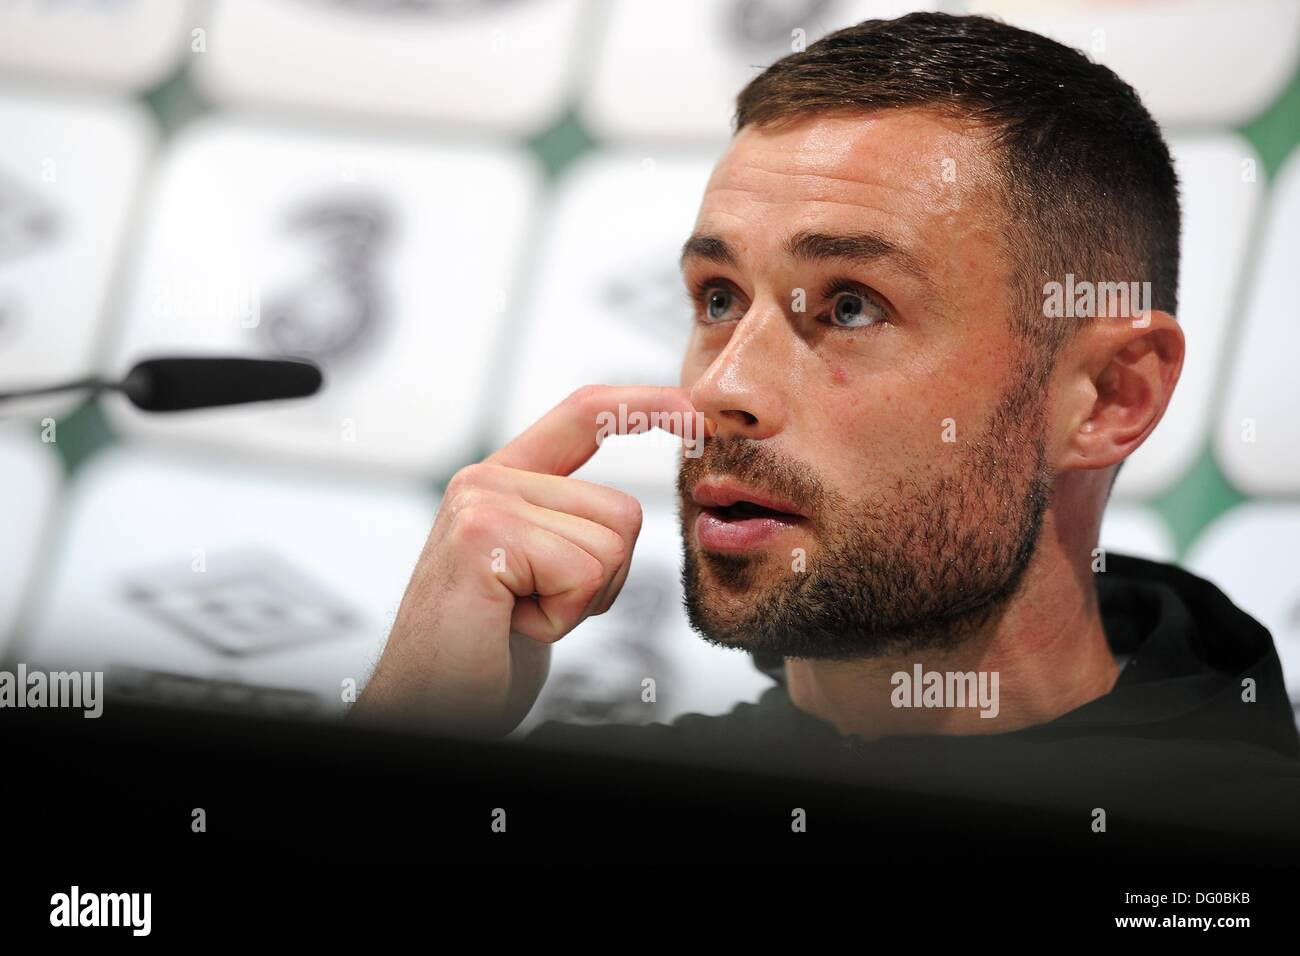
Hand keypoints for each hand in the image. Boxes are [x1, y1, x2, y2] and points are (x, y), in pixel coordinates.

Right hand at [349, 385, 703, 736]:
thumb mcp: (537, 576)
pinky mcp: (483, 535)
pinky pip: (583, 571)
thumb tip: (626, 513)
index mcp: (504, 482)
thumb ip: (567, 528)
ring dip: (580, 601)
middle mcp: (487, 480)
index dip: (645, 404)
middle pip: (622, 510)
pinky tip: (513, 625)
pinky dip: (562, 616)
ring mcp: (481, 502)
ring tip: (519, 615)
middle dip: (603, 579)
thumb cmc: (484, 651)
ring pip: (610, 543)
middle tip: (536, 608)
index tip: (696, 414)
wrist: (430, 708)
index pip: (585, 415)